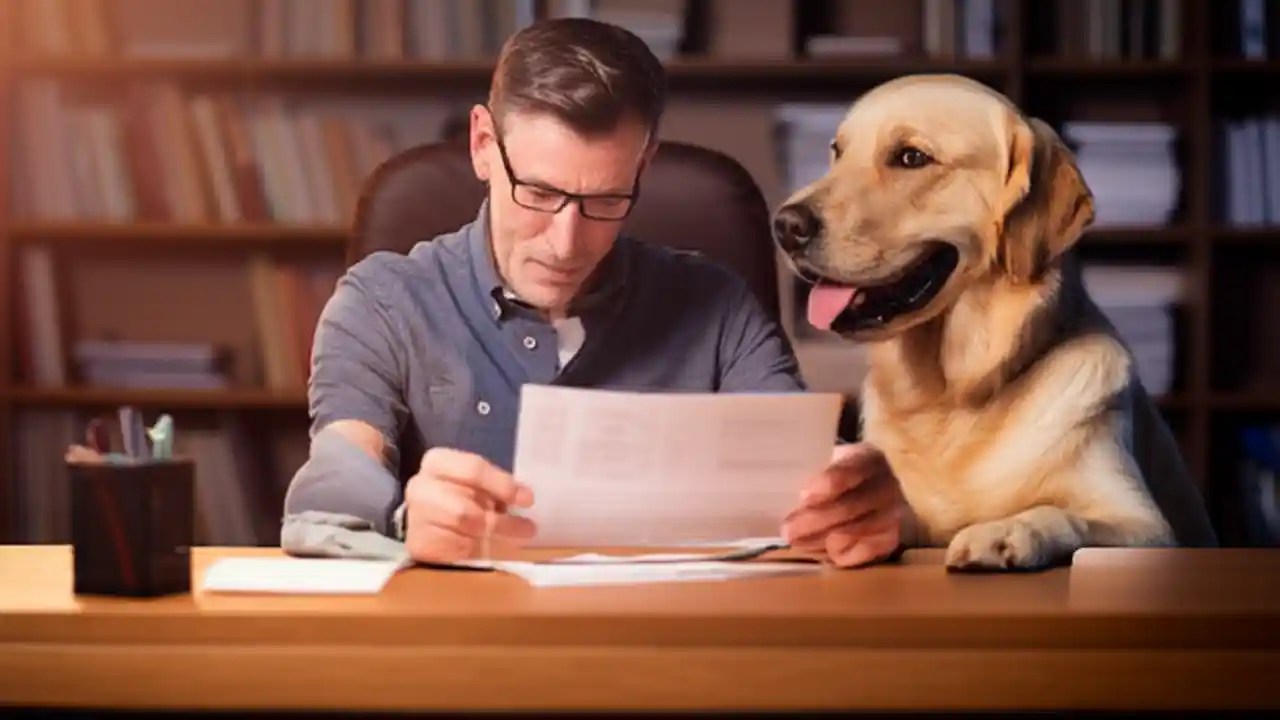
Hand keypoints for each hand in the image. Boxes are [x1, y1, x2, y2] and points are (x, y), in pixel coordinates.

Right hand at [403, 447, 535, 563]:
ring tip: (501, 536)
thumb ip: (497, 485)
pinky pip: (454, 549)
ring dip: (487, 534)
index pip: (472, 469)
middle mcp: (420, 487)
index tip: (528, 499)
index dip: (502, 485)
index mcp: (437, 462)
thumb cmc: (458, 493)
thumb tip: (524, 496)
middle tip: (527, 529)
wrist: (425, 517)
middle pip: (466, 507)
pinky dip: (470, 548)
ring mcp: (415, 517)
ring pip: (462, 530)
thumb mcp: (476, 481)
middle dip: (500, 521)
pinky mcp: (418, 543)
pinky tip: (474, 543)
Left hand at [781, 443, 905, 567]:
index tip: (804, 495)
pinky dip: (838, 554)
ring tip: (797, 542)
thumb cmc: (840, 477)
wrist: (873, 493)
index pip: (851, 470)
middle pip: (849, 507)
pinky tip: (821, 551)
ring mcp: (892, 514)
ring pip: (853, 532)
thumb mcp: (829, 464)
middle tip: (787, 531)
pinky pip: (861, 552)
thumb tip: (797, 500)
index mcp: (869, 459)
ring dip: (819, 541)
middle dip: (813, 521)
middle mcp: (887, 485)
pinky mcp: (889, 540)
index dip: (827, 483)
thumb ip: (814, 476)